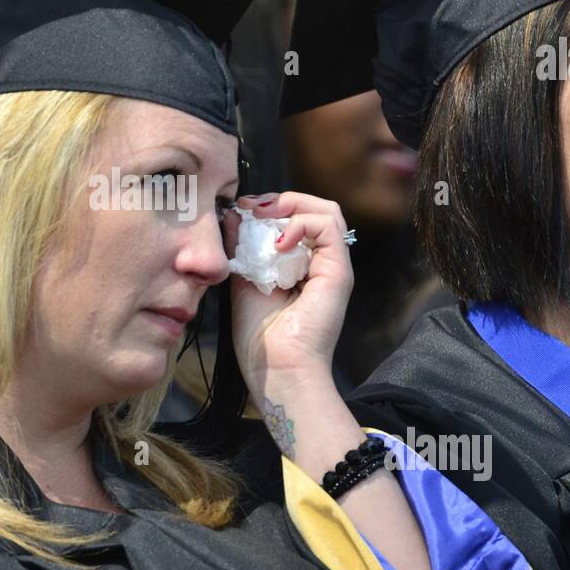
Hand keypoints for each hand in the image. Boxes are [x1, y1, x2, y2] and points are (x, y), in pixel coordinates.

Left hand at [223, 192, 352, 406]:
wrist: (276, 369)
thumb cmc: (258, 337)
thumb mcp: (243, 280)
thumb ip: (240, 248)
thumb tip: (231, 215)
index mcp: (300, 265)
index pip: (295, 218)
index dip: (269, 208)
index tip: (241, 210)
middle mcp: (320, 263)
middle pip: (314, 208)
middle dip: (280, 200)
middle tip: (251, 207)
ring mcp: (332, 266)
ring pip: (327, 211)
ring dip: (291, 205)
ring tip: (263, 217)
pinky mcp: (339, 272)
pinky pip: (329, 226)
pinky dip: (300, 224)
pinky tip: (277, 242)